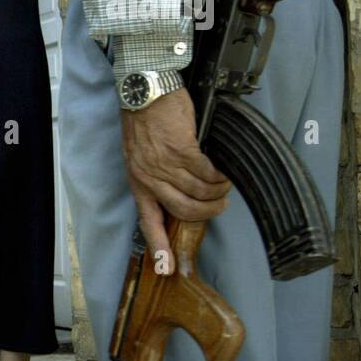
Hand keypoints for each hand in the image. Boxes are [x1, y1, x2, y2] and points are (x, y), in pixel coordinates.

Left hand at [120, 88, 230, 273]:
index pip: (147, 221)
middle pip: (184, 210)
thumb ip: (156, 176)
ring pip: (199, 192)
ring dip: (218, 192)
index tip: (166, 269)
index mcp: (137, 182)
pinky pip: (207, 172)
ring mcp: (164, 164)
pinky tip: (223, 173)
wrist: (144, 91)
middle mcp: (149, 177)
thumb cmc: (144, 121)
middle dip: (208, 212)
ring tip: (223, 185)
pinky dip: (219, 176)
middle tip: (219, 205)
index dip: (159, 246)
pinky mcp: (181, 149)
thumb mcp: (140, 155)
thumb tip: (180, 194)